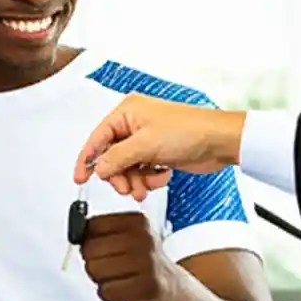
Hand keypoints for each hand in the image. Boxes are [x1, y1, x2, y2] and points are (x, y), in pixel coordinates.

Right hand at [73, 93, 245, 199]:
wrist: (220, 141)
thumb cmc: (190, 130)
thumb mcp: (145, 145)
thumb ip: (116, 158)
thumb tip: (98, 168)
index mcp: (127, 112)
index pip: (97, 138)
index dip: (87, 160)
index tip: (80, 178)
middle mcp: (134, 125)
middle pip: (111, 157)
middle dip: (119, 175)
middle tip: (127, 187)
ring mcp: (146, 140)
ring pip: (127, 168)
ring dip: (135, 181)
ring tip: (145, 188)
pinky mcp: (158, 153)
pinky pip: (142, 172)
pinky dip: (150, 179)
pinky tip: (161, 177)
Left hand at [80, 211, 184, 300]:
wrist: (171, 287)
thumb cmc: (141, 260)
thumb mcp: (126, 237)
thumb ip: (99, 232)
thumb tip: (76, 234)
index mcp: (137, 221)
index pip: (92, 225)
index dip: (87, 240)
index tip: (97, 247)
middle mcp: (144, 239)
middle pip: (91, 249)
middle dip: (91, 262)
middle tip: (106, 266)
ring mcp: (148, 263)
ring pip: (96, 270)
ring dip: (99, 279)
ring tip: (115, 278)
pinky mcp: (148, 287)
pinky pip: (106, 292)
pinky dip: (107, 293)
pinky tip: (120, 290)